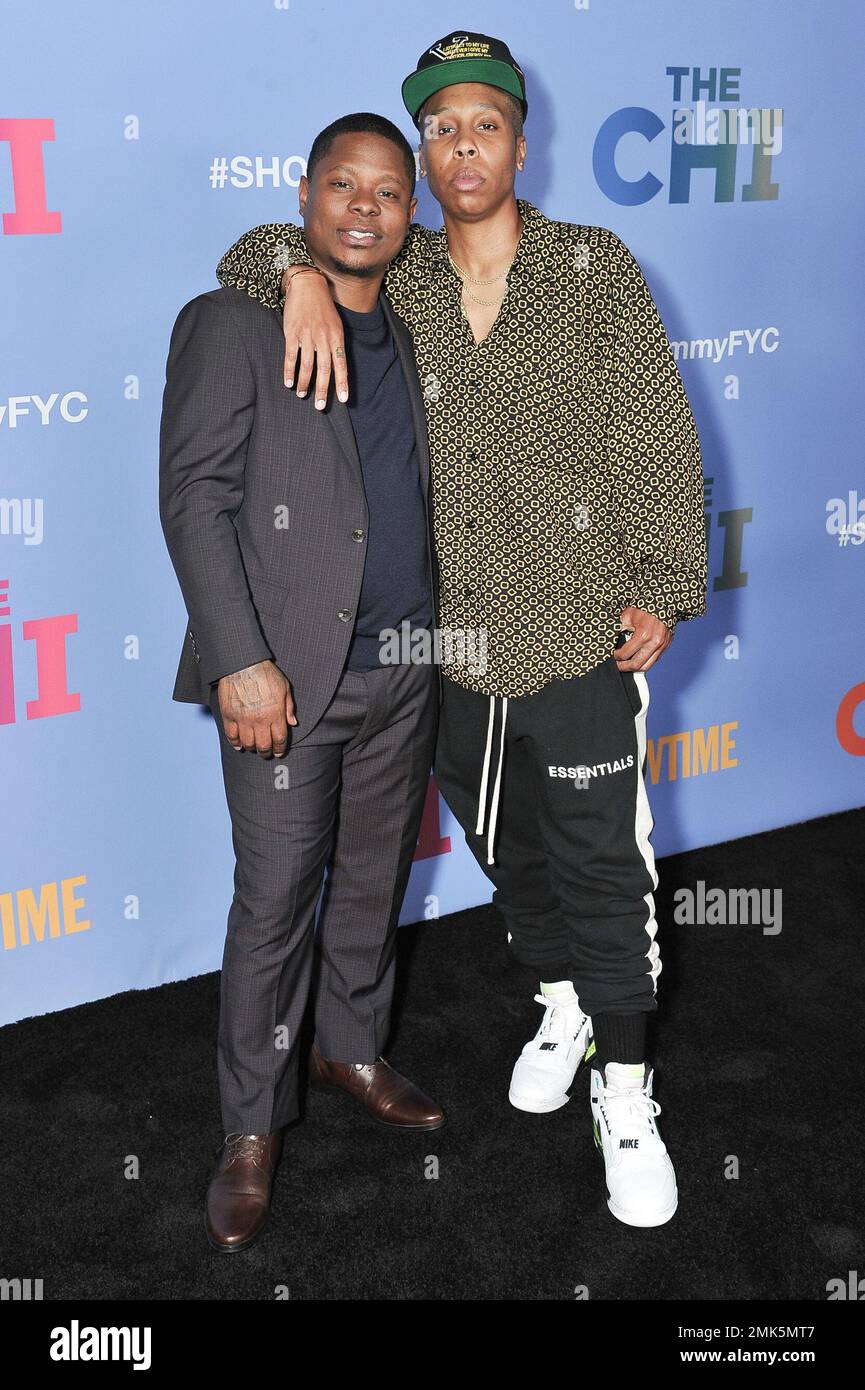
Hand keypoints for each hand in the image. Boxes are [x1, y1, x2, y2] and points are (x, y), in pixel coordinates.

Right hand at [217, 660, 295, 756]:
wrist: (242, 663)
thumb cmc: (265, 673)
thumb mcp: (284, 687)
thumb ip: (289, 707)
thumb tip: (293, 723)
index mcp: (275, 714)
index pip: (279, 739)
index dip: (280, 748)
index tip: (279, 752)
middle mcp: (259, 720)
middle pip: (263, 745)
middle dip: (266, 752)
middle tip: (267, 753)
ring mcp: (242, 719)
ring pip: (248, 743)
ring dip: (252, 748)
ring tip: (254, 748)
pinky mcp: (229, 715)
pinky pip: (231, 735)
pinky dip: (235, 743)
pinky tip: (239, 745)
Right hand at [282, 269, 347, 408]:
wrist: (308, 285)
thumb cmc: (323, 308)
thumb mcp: (336, 325)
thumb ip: (336, 345)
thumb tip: (336, 368)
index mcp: (337, 337)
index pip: (341, 364)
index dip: (342, 383)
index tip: (343, 400)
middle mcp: (323, 338)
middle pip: (324, 369)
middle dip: (322, 390)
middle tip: (320, 406)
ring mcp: (307, 335)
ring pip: (307, 365)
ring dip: (304, 383)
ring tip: (302, 395)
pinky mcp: (292, 333)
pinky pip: (291, 356)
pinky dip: (289, 371)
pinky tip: (288, 382)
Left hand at [613, 607, 672, 672]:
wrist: (664, 603)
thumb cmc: (644, 608)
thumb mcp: (627, 615)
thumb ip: (619, 628)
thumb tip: (610, 639)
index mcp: (643, 635)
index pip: (625, 654)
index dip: (616, 657)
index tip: (613, 655)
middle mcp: (653, 643)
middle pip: (636, 665)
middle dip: (624, 667)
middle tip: (618, 665)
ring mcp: (661, 646)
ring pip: (647, 666)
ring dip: (635, 668)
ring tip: (627, 665)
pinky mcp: (666, 646)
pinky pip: (654, 660)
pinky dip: (645, 661)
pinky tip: (637, 658)